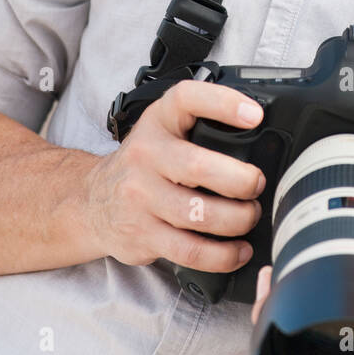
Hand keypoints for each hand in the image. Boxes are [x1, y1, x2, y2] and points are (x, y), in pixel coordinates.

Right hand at [84, 79, 265, 273]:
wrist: (93, 201)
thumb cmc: (145, 163)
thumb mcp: (164, 129)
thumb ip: (202, 123)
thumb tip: (260, 129)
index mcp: (158, 121)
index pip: (187, 99)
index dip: (224, 103)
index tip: (255, 115)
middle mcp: (145, 156)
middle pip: (199, 167)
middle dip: (241, 180)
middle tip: (257, 184)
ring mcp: (140, 198)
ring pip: (198, 214)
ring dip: (238, 219)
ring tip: (250, 215)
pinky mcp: (143, 236)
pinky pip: (190, 251)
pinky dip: (222, 255)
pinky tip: (238, 250)